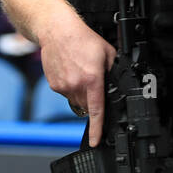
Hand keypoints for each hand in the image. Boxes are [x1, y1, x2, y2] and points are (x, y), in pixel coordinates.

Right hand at [39, 11, 115, 146]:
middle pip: (87, 106)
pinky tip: (71, 71)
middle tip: (92, 81)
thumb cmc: (81, 39)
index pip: (97, 111)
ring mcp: (63, 86)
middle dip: (92, 99)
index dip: (97, 129)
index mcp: (92, 79)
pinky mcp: (54, 85)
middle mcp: (76, 85)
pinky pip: (66, 94)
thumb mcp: (107, 53)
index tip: (96, 140)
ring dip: (81, 93)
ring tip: (80, 72)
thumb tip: (118, 84)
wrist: (56, 31)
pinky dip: (70, 87)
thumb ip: (113, 71)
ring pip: (76, 101)